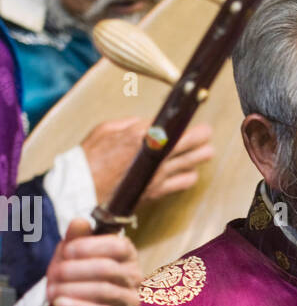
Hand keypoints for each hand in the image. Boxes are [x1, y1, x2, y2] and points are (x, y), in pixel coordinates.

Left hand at [47, 218, 141, 305]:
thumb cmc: (75, 283)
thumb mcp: (69, 258)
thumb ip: (74, 240)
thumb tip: (80, 221)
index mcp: (126, 256)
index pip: (119, 245)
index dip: (92, 246)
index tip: (67, 251)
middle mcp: (134, 277)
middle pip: (108, 269)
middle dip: (74, 270)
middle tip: (52, 275)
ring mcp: (131, 301)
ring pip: (104, 291)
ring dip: (72, 290)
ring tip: (51, 292)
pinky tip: (60, 305)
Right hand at [81, 119, 213, 205]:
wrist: (82, 189)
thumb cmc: (90, 157)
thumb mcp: (106, 128)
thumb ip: (130, 123)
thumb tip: (148, 122)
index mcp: (141, 133)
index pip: (175, 122)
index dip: (187, 118)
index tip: (193, 115)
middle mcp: (155, 153)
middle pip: (193, 141)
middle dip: (202, 136)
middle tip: (204, 134)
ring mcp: (159, 173)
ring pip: (194, 161)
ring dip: (200, 155)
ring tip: (202, 151)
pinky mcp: (158, 190)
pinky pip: (185, 182)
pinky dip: (190, 175)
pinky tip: (186, 171)